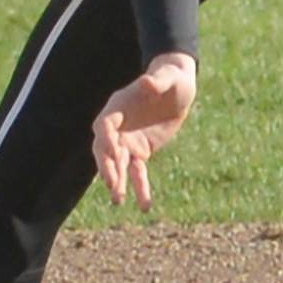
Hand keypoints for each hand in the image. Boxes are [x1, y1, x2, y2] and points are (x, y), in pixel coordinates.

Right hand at [92, 52, 197, 209]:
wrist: (178, 87)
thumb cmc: (171, 77)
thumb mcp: (167, 77)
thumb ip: (156, 81)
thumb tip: (147, 82)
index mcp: (118, 106)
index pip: (105, 125)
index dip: (106, 137)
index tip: (111, 150)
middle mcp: (118, 126)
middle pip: (105, 149)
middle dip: (107, 166)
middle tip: (111, 183)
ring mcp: (127, 141)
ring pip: (118, 165)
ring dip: (118, 182)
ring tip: (118, 200)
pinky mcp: (141, 151)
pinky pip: (138, 172)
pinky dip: (140, 188)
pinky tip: (144, 205)